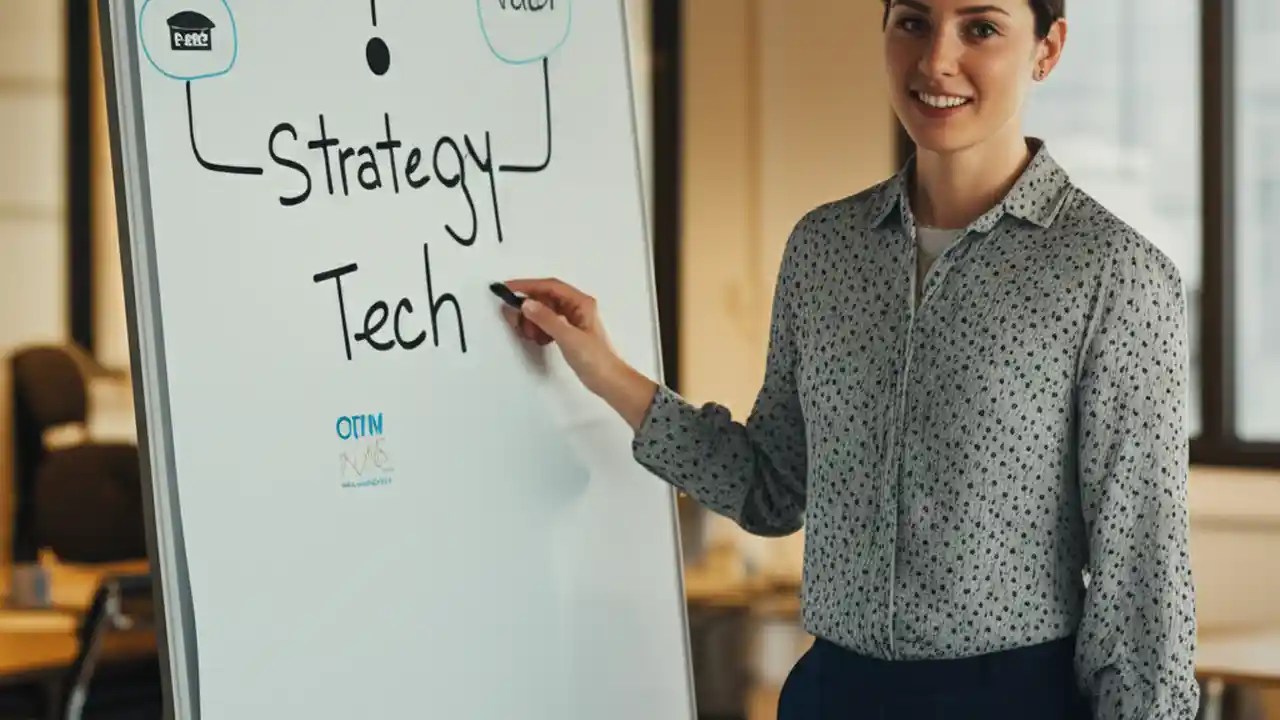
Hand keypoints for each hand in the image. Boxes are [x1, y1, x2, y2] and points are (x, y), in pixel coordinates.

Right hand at [501, 278, 657, 429]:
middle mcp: (576, 308)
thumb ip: (547, 319)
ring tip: (529, 332)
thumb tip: (528, 304)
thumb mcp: (568, 337)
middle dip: (528, 306)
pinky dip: (538, 328)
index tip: (509, 288)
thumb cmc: (597, 359)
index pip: (550, 286)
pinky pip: (547, 324)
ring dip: (532, 319)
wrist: (608, 380)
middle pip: (545, 298)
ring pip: (544, 311)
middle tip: (515, 317)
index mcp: (581, 303)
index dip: (528, 285)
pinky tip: (537, 337)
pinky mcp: (567, 333)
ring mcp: (572, 321)